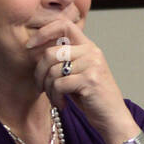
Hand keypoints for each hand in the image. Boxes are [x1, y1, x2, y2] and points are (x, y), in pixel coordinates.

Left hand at [26, 18, 137, 143]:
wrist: (113, 118)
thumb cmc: (92, 98)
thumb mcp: (78, 73)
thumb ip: (64, 60)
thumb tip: (35, 51)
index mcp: (88, 46)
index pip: (64, 25)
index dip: (44, 32)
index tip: (29, 46)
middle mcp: (91, 52)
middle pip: (51, 52)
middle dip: (39, 72)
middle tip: (41, 87)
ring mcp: (92, 65)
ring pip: (53, 71)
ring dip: (48, 89)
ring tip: (55, 98)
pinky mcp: (90, 80)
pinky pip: (59, 84)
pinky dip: (56, 97)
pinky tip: (62, 104)